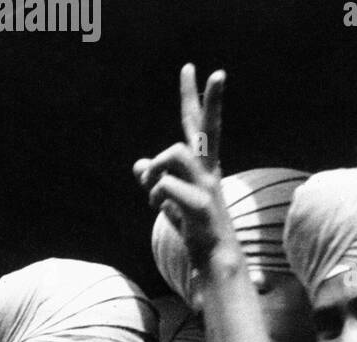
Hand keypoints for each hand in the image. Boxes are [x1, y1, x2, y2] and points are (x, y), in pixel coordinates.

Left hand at [132, 64, 236, 284]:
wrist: (211, 257)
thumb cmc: (192, 227)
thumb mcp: (168, 201)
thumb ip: (155, 181)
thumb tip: (138, 165)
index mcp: (203, 165)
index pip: (198, 126)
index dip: (195, 98)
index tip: (195, 69)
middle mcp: (209, 169)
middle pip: (207, 126)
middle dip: (210, 99)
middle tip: (218, 72)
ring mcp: (208, 185)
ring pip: (174, 153)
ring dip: (155, 168)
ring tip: (152, 188)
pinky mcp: (201, 203)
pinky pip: (165, 186)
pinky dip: (154, 194)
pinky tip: (158, 207)